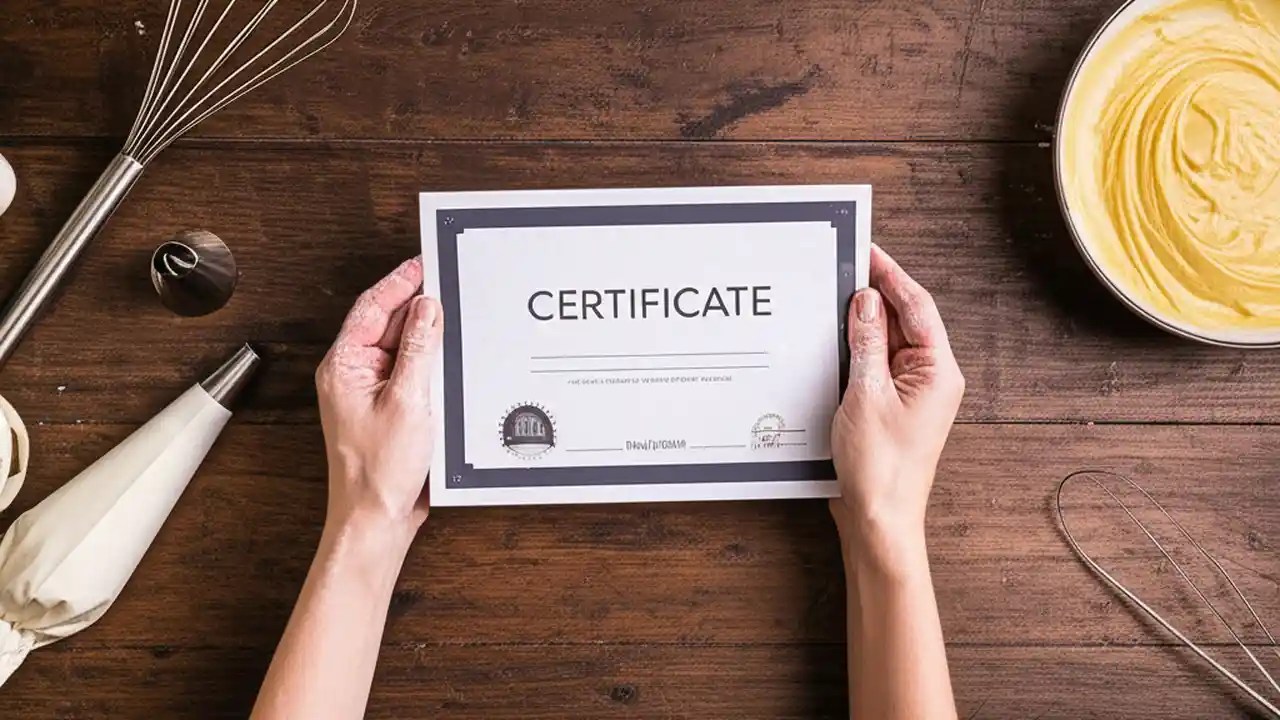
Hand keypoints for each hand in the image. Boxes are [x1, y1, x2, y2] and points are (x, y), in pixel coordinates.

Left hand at [315, 257, 443, 544]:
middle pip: (386, 323)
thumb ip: (417, 349)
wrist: (376, 517)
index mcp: (344, 366)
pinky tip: (448, 358)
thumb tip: (426, 308)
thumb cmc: (378, 471)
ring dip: (426, 334)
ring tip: (453, 319)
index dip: (400, 282)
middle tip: (448, 284)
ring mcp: (370, 390)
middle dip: (416, 304)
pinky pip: (410, 370)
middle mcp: (353, 374)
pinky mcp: (389, 407)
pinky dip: (429, 360)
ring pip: (401, 347)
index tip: (424, 263)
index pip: (371, 307)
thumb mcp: (407, 401)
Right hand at [830, 245, 963, 557]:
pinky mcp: (892, 405)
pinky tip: (834, 341)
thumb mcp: (866, 395)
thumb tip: (866, 300)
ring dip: (863, 322)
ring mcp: (912, 392)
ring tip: (833, 299)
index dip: (891, 275)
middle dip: (875, 294)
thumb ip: (867, 342)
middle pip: (904, 320)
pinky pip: (876, 364)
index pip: (917, 307)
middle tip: (843, 268)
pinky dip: (857, 349)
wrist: (878, 518)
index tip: (868, 251)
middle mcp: (931, 378)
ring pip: (888, 341)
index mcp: (938, 371)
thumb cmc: (881, 469)